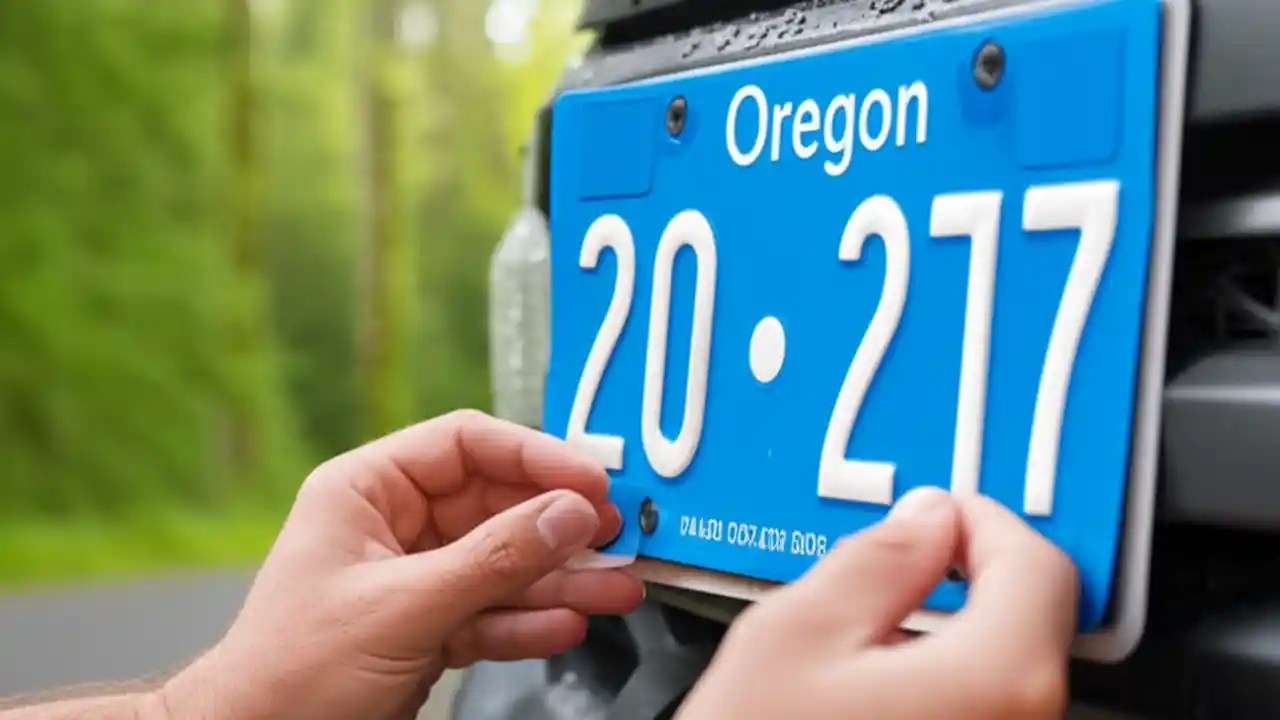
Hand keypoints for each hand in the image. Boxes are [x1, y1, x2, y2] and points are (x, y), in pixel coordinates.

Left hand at [156, 410, 643, 719]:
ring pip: (503, 564)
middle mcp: (394, 526)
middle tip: (615, 535)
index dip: (534, 456)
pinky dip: (530, 621)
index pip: (466, 445)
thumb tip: (570, 515)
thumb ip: (494, 559)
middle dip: (557, 526)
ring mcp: (414, 579)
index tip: (590, 479)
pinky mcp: (428, 628)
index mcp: (367, 490)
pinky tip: (568, 623)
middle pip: (496, 506)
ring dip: (560, 578)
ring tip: (616, 588)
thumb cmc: (292, 672)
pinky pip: (492, 612)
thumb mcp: (404, 606)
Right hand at [677, 488, 1077, 719]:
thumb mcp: (798, 630)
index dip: (984, 520)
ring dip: (953, 630)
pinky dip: (944, 681)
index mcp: (997, 679)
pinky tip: (876, 687)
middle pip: (1030, 618)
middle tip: (903, 558)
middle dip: (967, 575)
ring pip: (1005, 669)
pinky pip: (981, 712)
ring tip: (870, 631)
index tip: (940, 510)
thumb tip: (925, 519)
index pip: (1039, 564)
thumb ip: (879, 557)